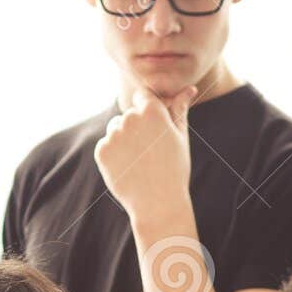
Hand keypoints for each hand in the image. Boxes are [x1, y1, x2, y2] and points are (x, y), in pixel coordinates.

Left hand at [93, 86, 195, 219]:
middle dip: (137, 127)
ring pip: (116, 129)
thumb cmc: (174, 168)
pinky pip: (106, 145)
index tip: (154, 128)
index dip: (149, 110)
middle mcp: (130, 118)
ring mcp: (113, 134)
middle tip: (150, 151)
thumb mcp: (180, 136)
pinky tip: (128, 167)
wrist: (158, 203)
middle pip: (129, 114)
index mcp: (152, 110)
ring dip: (124, 139)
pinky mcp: (102, 151)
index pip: (143, 96)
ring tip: (139, 160)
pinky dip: (114, 154)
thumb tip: (189, 89)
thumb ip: (179, 109)